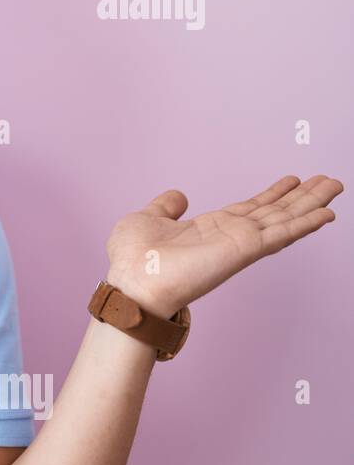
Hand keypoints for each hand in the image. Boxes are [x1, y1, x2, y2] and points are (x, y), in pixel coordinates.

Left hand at [104, 174, 342, 318]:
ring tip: (336, 185)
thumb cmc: (132, 260)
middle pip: (275, 212)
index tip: (292, 180)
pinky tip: (326, 213)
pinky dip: (305, 223)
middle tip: (330, 180)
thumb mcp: (145, 219)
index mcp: (209, 229)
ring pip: (285, 219)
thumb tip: (178, 196)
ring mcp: (239, 244)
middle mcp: (229, 236)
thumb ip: (164, 207)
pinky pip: (282, 234)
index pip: (249, 209)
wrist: (132, 284)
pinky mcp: (244, 250)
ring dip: (312, 203)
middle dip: (303, 196)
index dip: (272, 194)